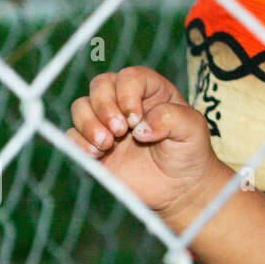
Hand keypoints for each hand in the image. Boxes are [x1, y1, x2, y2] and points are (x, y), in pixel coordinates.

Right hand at [68, 66, 222, 225]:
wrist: (179, 187)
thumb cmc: (189, 152)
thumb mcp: (192, 129)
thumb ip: (172, 118)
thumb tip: (140, 127)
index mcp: (151, 91)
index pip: (130, 76)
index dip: (127, 94)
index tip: (136, 119)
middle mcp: (126, 102)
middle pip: (100, 85)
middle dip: (104, 106)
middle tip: (120, 131)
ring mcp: (107, 123)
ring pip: (81, 106)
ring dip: (88, 124)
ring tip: (107, 144)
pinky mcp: (93, 146)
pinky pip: (71, 135)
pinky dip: (78, 142)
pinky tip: (96, 155)